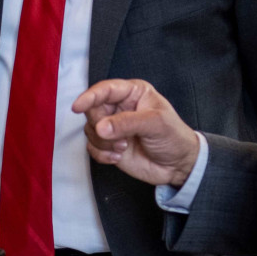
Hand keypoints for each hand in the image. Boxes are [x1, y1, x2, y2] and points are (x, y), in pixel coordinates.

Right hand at [71, 78, 200, 187]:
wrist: (178, 166)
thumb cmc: (174, 137)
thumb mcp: (156, 124)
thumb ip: (127, 123)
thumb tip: (101, 127)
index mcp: (132, 93)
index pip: (105, 90)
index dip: (89, 97)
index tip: (78, 107)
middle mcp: (119, 108)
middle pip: (93, 110)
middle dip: (101, 127)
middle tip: (119, 138)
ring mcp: (113, 127)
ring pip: (90, 130)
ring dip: (103, 142)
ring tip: (123, 148)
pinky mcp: (109, 145)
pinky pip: (92, 147)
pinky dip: (102, 154)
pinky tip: (118, 156)